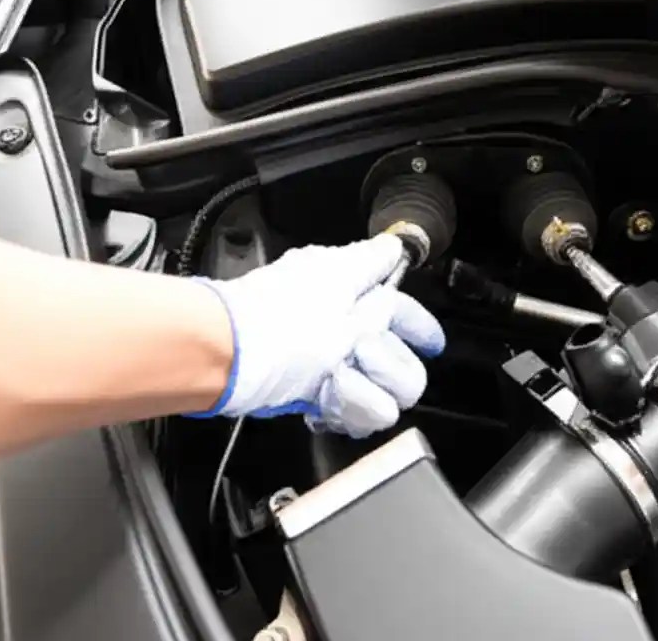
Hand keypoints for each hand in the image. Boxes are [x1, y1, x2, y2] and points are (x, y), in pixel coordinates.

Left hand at [191, 235, 444, 436]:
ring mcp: (326, 364)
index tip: (431, 343)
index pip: (402, 310)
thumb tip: (393, 245)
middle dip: (389, 365)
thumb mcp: (336, 281)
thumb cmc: (276, 321)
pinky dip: (343, 410)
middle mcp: (341, 329)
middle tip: (363, 357)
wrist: (226, 359)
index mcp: (350, 295)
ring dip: (363, 391)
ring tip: (334, 381)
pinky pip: (350, 411)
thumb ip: (373, 264)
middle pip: (400, 360)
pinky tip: (326, 403)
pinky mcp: (310, 393)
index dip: (419, 328)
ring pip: (379, 393)